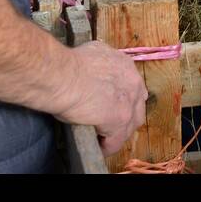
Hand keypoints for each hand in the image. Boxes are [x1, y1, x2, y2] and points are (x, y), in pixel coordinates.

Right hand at [56, 41, 147, 156]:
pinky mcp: (119, 121)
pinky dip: (107, 147)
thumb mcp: (93, 52)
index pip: (133, 88)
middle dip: (125, 117)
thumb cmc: (70, 64)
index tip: (110, 105)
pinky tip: (98, 149)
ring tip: (103, 139)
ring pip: (129, 126)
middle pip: (137, 108)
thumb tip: (94, 67)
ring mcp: (128, 104)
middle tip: (108, 123)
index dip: (123, 99)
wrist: (64, 75)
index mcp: (126, 66)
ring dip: (117, 133)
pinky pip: (115, 142)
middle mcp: (133, 84)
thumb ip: (101, 61)